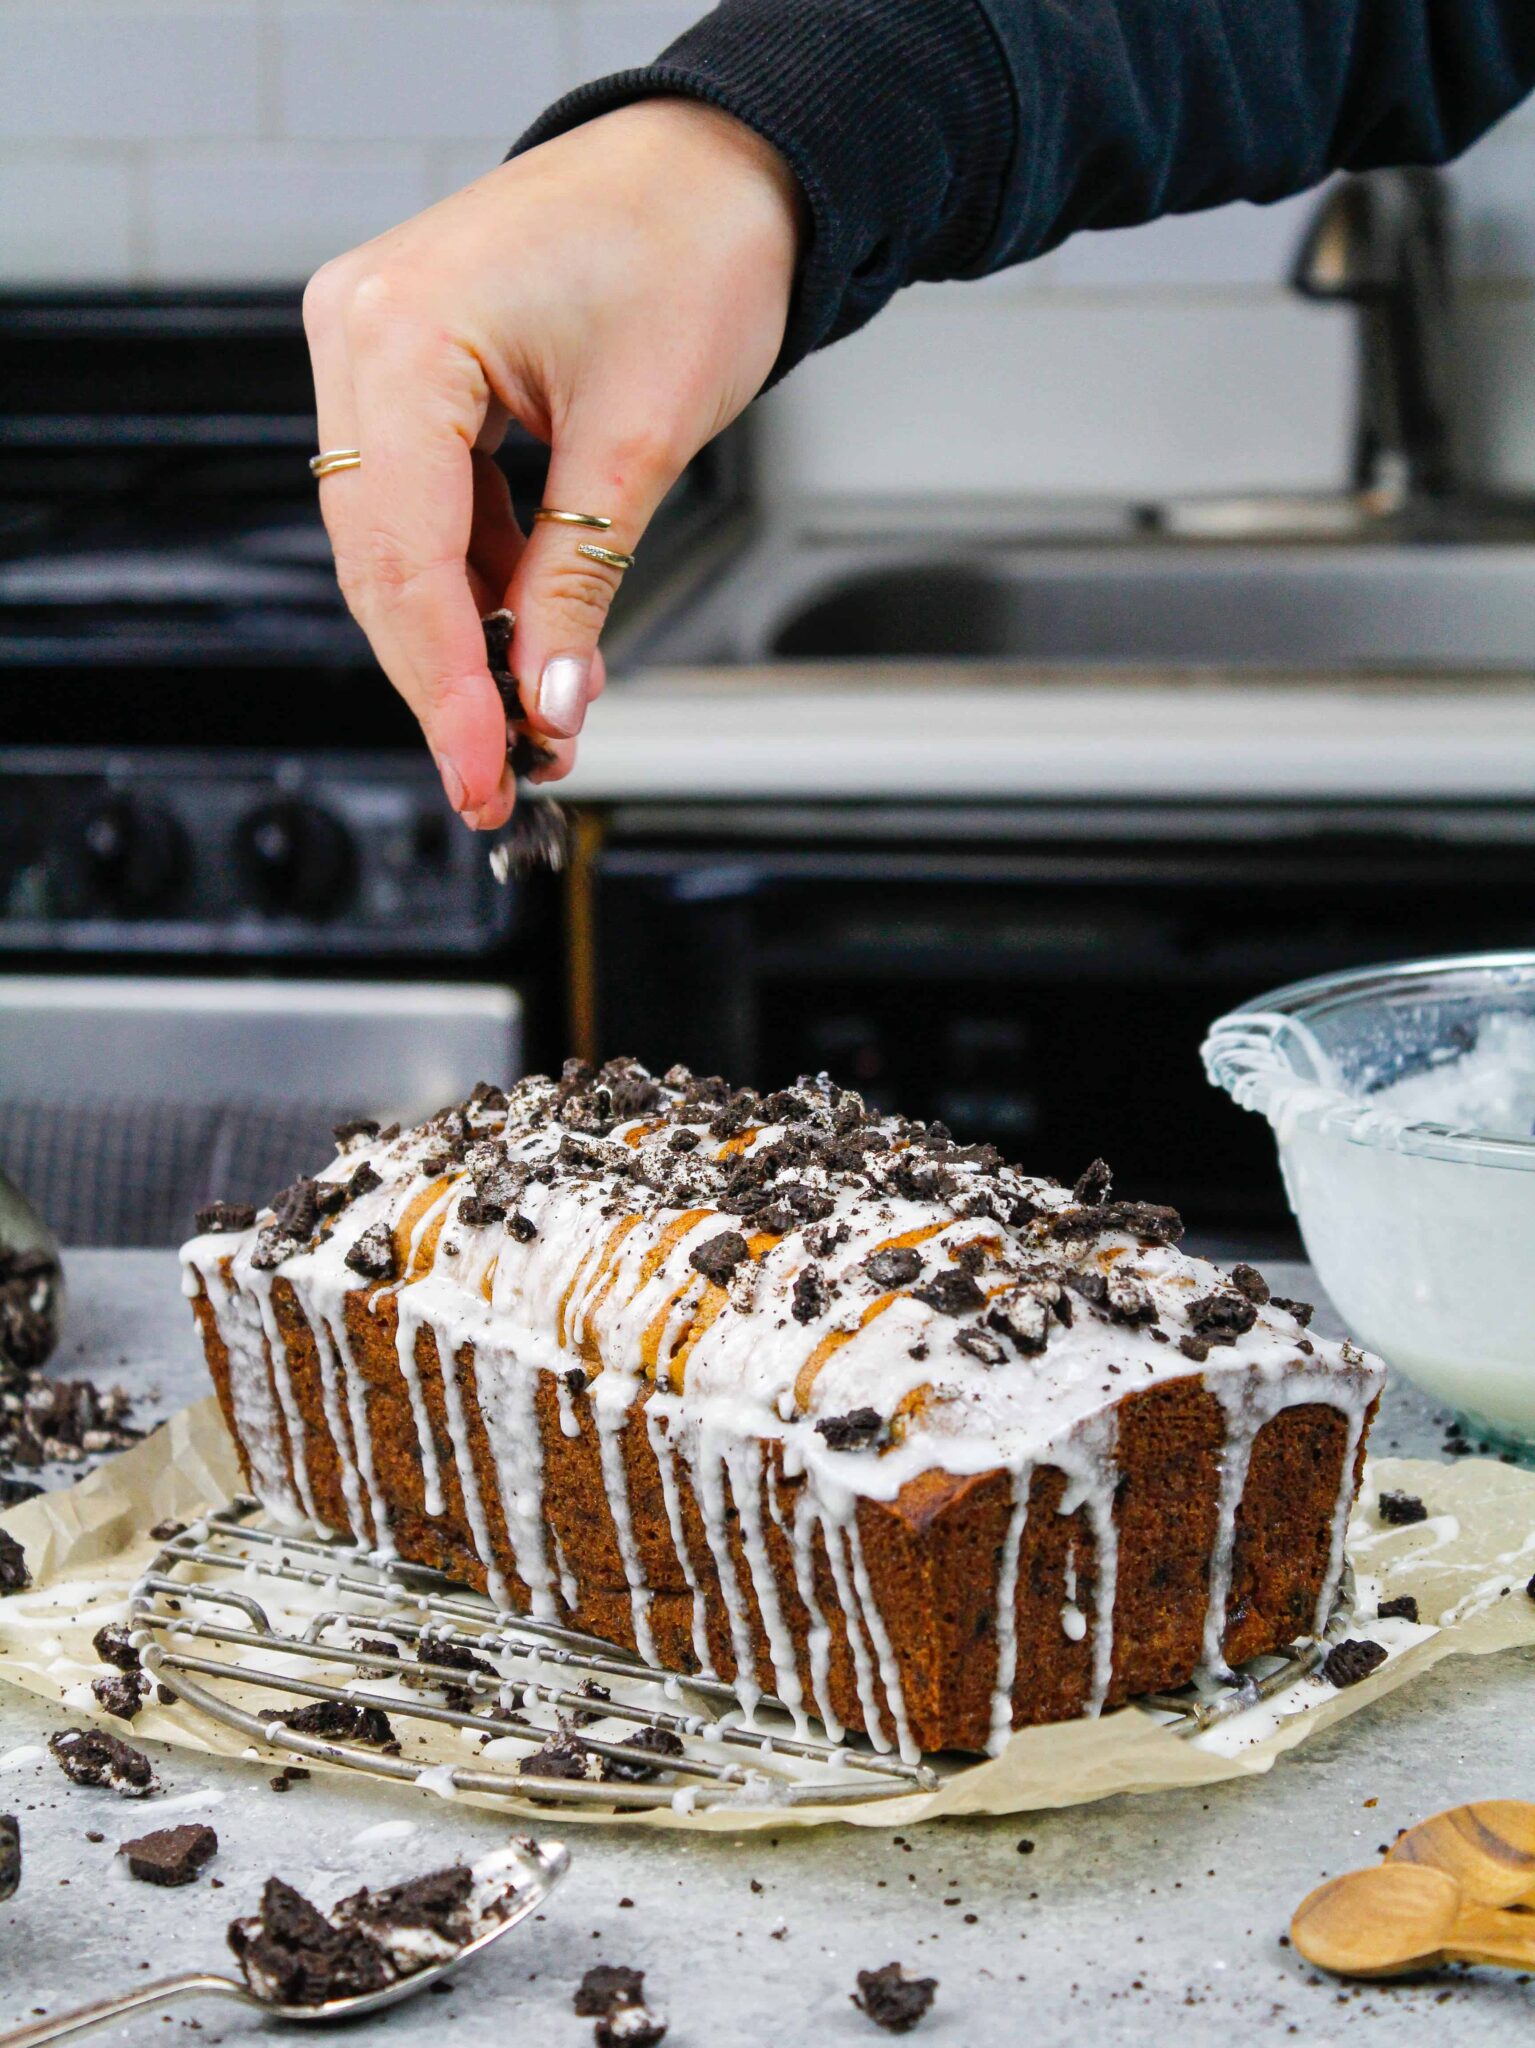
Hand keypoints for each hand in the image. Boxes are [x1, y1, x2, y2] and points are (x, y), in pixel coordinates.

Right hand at [302, 100, 801, 827]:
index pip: (401, 552)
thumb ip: (578, 583)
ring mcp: (376, 349)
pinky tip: (524, 635)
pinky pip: (427, 505)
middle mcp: (361, 332)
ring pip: (396, 544)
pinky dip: (477, 579)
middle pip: (378, 559)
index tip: (480, 770)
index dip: (440, 683)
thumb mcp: (640, 441)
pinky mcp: (411, 371)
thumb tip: (548, 700)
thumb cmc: (693, 247)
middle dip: (443, 679)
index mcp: (399, 330)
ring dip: (463, 638)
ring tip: (530, 719)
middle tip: (497, 776)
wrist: (722, 167)